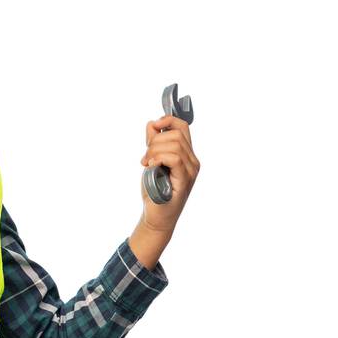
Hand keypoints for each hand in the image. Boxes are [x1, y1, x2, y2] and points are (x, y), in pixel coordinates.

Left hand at [139, 112, 199, 232]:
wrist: (156, 216)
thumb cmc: (155, 191)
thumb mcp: (152, 161)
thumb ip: (154, 143)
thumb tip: (152, 124)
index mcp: (187, 154)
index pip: (182, 127)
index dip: (167, 120)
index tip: (153, 126)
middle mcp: (193, 161)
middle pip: (176, 133)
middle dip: (155, 140)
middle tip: (145, 157)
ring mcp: (191, 170)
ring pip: (174, 144)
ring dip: (154, 150)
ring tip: (147, 163)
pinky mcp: (185, 180)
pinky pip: (174, 158)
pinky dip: (158, 158)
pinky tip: (151, 166)